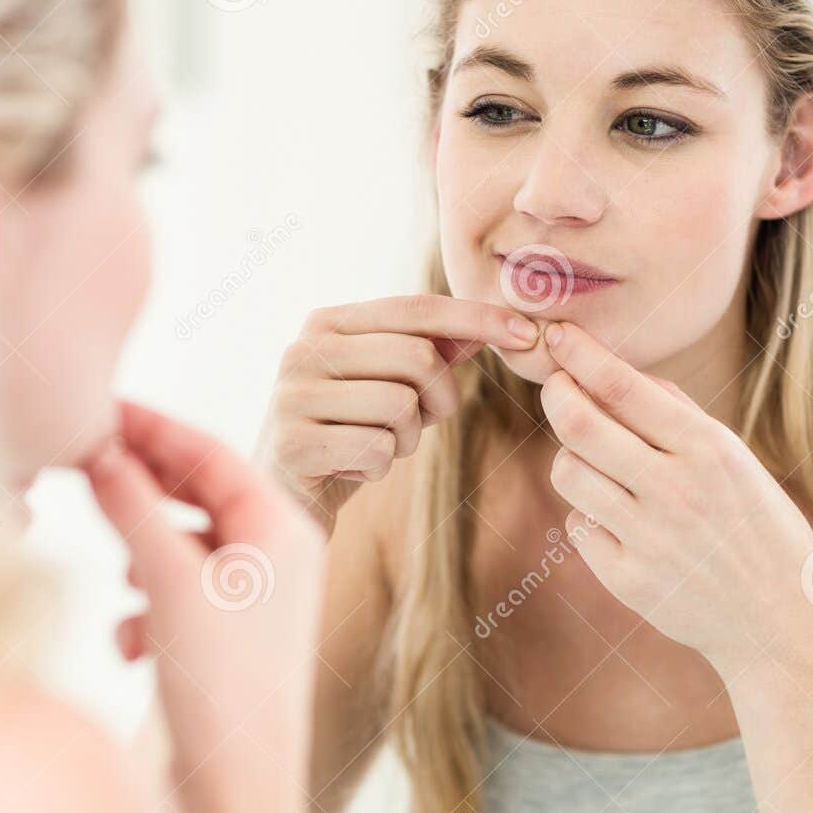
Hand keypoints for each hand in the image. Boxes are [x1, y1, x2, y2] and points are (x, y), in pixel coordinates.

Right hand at [85, 401, 324, 771]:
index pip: (211, 452)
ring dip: (140, 557)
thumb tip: (98, 450)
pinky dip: (146, 608)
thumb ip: (131, 508)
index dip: (151, 427)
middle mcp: (279, 558)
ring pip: (181, 548)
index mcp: (284, 531)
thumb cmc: (219, 686)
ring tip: (118, 580)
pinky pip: (177, 595)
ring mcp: (258, 600)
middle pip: (197, 495)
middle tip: (78, 465)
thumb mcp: (168, 582)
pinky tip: (130, 642)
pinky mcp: (230, 640)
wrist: (237, 796)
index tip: (96, 406)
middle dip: (138, 492)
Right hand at [257, 295, 539, 531]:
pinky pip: (378, 450)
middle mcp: (303, 349)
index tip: (529, 333)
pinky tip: (348, 471)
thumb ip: (432, 351)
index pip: (417, 308)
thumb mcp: (388, 388)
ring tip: (373, 449)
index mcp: (327, 323)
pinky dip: (378, 469)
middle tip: (415, 425)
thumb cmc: (345, 440)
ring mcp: (292, 394)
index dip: (477, 318)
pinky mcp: (293, 443)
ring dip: (405, 441)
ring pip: (401, 406)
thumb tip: (495, 321)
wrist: (284, 505)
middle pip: (417, 358)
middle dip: (437, 401)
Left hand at [537, 322, 812, 674]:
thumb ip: (678, 415)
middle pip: (579, 425)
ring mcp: (648, 538)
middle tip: (556, 387)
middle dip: (557, 395)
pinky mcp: (626, 578)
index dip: (581, 355)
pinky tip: (623, 526)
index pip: (625, 388)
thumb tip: (615, 371)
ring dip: (574, 460)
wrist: (777, 623)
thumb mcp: (736, 460)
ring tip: (602, 468)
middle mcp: (676, 490)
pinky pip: (579, 525)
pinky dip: (591, 517)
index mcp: (709, 451)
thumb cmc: (756, 527)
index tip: (558, 334)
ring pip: (568, 473)